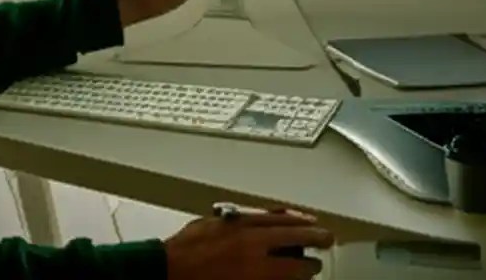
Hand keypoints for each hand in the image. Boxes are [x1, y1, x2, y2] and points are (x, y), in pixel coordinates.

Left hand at [164, 209, 332, 279]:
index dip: (310, 268)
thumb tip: (281, 277)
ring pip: (275, 218)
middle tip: (329, 239)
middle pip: (293, 236)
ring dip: (297, 220)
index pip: (295, 267)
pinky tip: (279, 213)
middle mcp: (250, 244)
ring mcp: (236, 227)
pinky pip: (255, 212)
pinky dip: (271, 213)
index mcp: (255, 268)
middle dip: (315, 237)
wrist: (155, 276)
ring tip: (312, 222)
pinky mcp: (221, 219)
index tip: (316, 267)